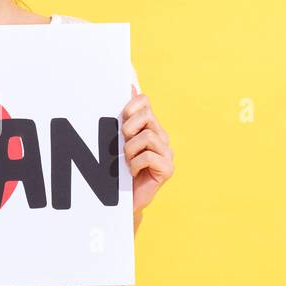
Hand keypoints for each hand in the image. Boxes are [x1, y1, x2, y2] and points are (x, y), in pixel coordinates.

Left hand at [122, 83, 173, 214]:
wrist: (124, 199)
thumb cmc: (118, 169)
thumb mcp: (118, 140)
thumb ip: (124, 117)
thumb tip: (129, 86)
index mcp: (149, 126)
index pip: (144, 101)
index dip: (130, 106)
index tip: (121, 121)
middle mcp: (161, 136)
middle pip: (146, 115)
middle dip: (128, 128)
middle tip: (124, 144)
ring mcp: (167, 152)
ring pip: (146, 136)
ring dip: (130, 150)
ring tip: (127, 161)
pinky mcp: (168, 168)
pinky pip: (149, 156)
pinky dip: (135, 164)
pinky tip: (133, 172)